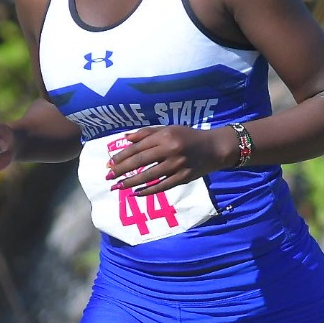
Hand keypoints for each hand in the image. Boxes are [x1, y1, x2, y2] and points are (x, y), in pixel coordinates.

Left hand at [106, 126, 235, 195]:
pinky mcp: (183, 178)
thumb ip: (147, 133)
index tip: (109, 163)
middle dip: (121, 170)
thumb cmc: (188, 136)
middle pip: (140, 162)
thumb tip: (125, 139)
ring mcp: (177, 165)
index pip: (138, 147)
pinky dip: (148, 191)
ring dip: (131, 182)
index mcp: (165, 136)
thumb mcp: (169, 129)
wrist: (214, 148)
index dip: (121, 156)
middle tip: (109, 177)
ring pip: (149, 176)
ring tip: (119, 186)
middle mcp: (170, 150)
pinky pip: (162, 186)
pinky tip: (136, 193)